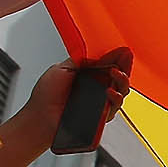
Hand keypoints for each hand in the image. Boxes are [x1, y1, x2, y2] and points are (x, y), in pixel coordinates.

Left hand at [11, 48, 131, 140]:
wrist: (41, 116)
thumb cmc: (46, 96)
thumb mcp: (62, 68)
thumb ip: (81, 60)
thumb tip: (98, 52)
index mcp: (86, 75)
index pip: (107, 64)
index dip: (116, 57)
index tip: (124, 51)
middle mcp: (95, 88)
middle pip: (118, 76)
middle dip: (124, 66)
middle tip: (125, 58)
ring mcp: (100, 102)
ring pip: (121, 90)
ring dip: (123, 80)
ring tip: (116, 73)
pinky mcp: (102, 116)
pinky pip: (116, 106)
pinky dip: (116, 97)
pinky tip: (110, 91)